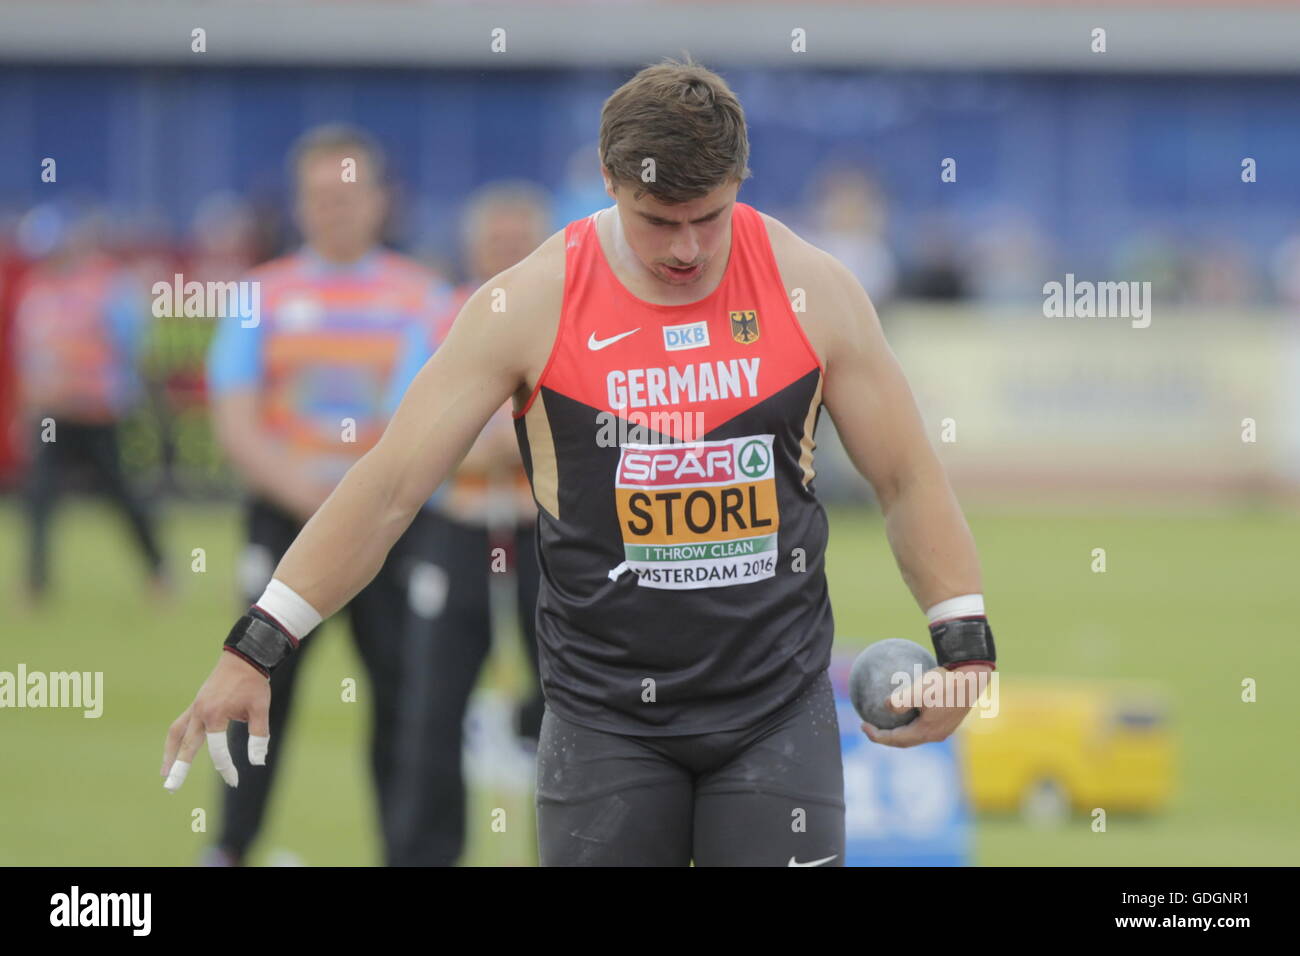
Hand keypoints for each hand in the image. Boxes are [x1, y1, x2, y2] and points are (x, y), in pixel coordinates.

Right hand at [161, 651, 270, 790]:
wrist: (244, 657)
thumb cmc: (253, 683)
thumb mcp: (260, 709)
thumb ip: (258, 736)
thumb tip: (258, 763)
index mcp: (215, 715)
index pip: (217, 750)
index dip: (226, 768)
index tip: (234, 781)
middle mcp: (199, 712)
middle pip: (184, 745)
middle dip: (178, 767)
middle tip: (170, 788)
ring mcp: (195, 707)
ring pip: (175, 733)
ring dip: (169, 753)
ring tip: (165, 772)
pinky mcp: (196, 704)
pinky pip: (180, 724)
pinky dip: (176, 738)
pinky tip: (176, 749)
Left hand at [861, 662, 992, 747]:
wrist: (973, 676)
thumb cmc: (945, 682)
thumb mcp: (919, 690)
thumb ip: (900, 701)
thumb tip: (885, 705)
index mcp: (927, 732)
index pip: (896, 740)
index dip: (877, 736)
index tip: (863, 725)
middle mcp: (936, 734)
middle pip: (905, 741)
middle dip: (886, 736)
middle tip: (870, 726)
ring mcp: (944, 728)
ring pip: (916, 733)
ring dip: (899, 729)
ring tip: (885, 718)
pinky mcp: (949, 718)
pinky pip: (924, 722)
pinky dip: (910, 718)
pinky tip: (905, 701)